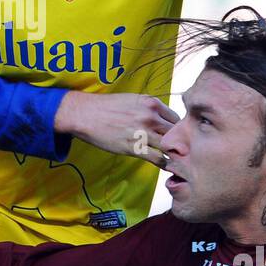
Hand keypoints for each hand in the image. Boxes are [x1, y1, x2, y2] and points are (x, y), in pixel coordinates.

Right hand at [54, 91, 178, 166]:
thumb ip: (150, 108)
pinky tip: (165, 166)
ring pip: (169, 146)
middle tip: (180, 150)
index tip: (177, 136)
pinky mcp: (134, 148)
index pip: (177, 118)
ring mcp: (143, 133)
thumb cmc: (107, 107)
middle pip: (176, 133)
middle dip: (179, 142)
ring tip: (177, 161)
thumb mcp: (132, 99)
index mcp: (151, 103)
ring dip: (173, 154)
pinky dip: (164, 164)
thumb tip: (162, 119)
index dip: (178, 129)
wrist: (86, 114)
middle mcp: (150, 117)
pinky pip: (157, 158)